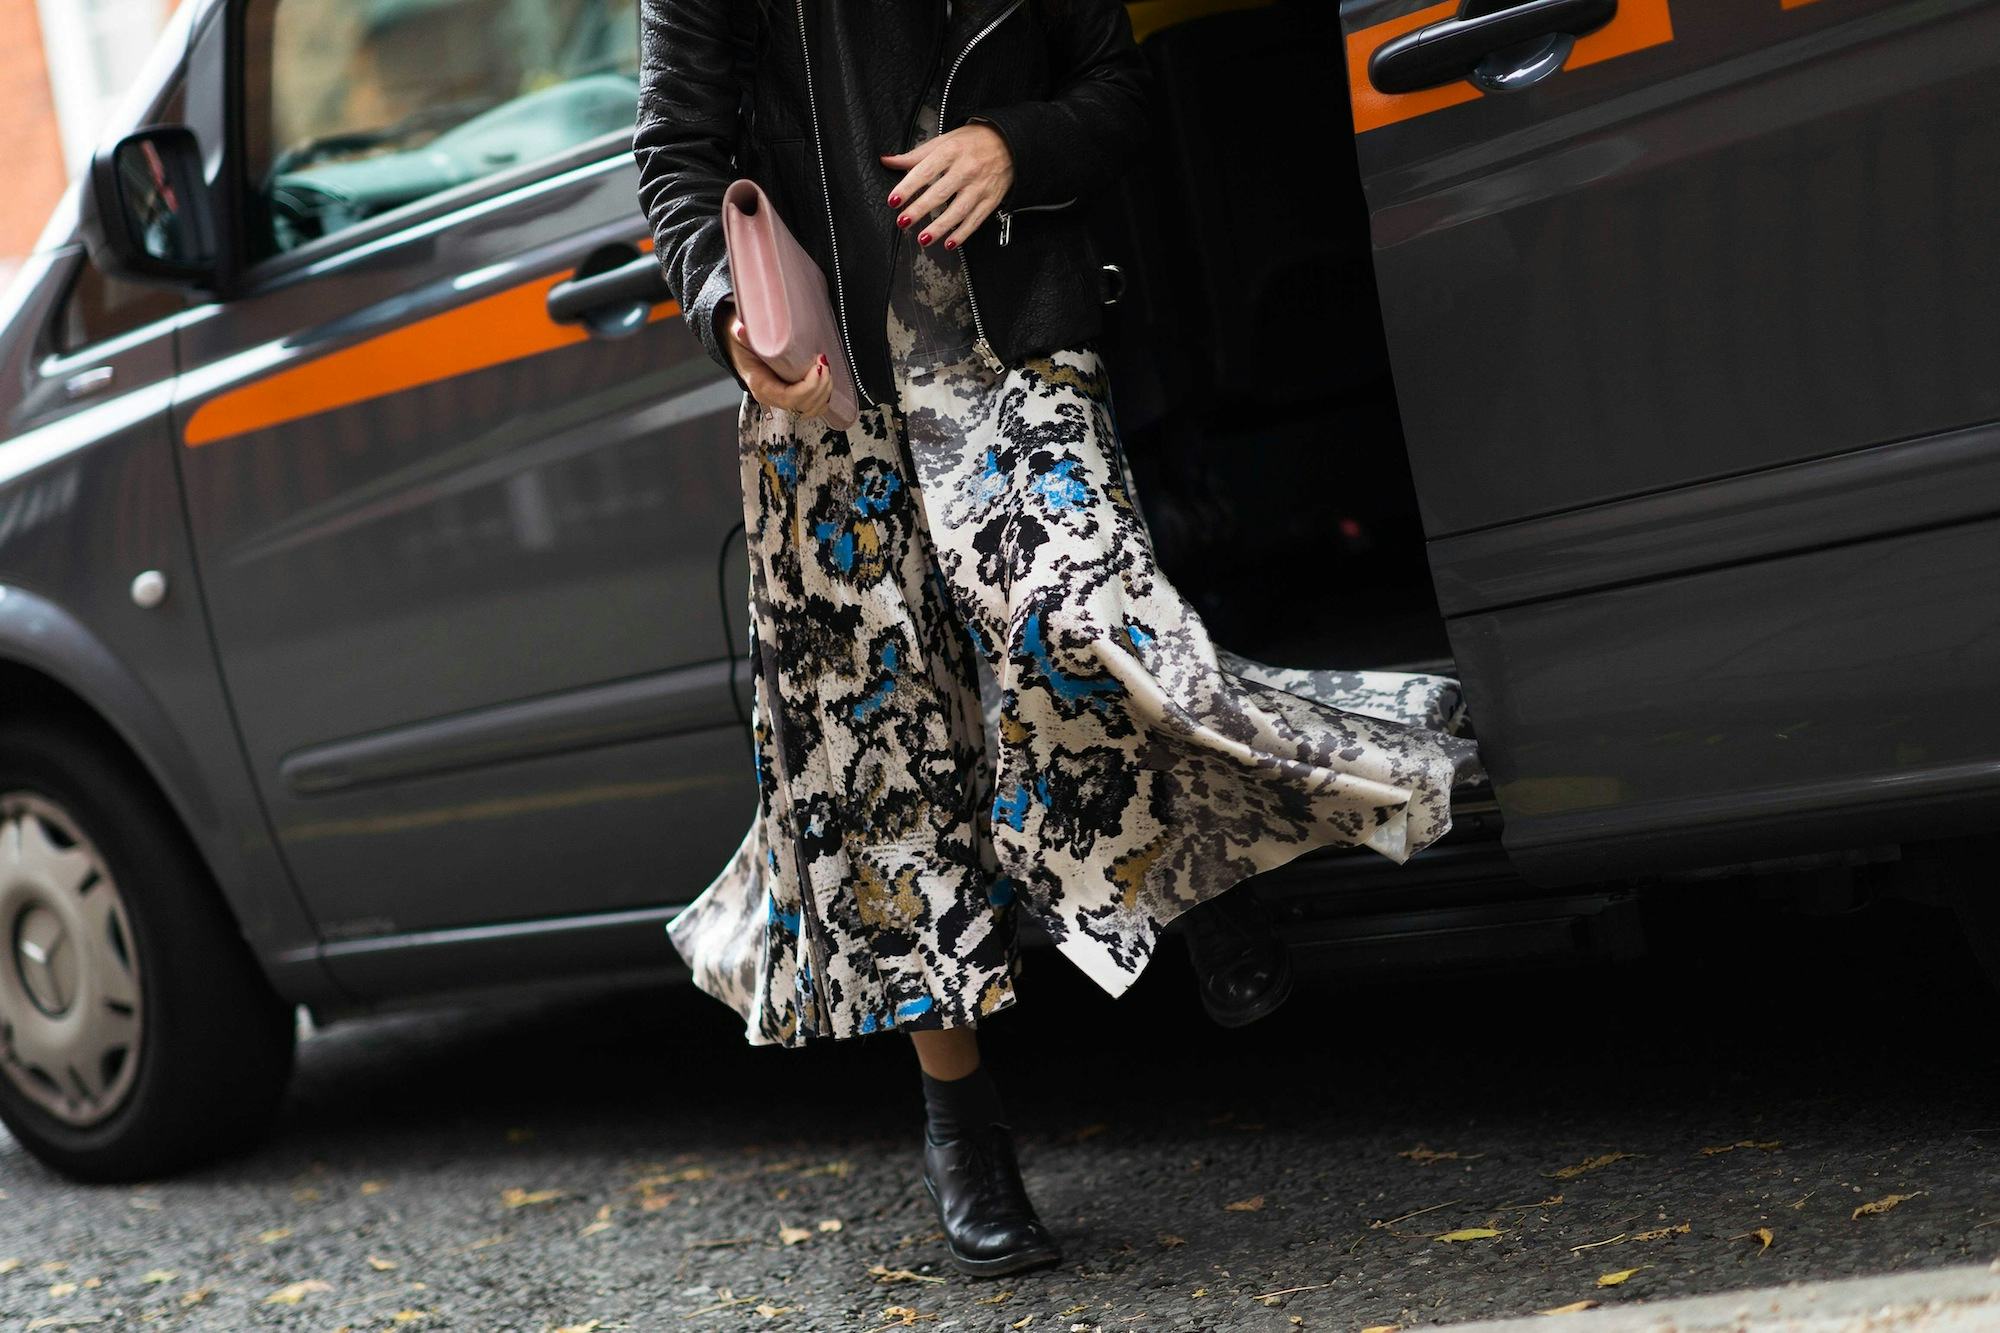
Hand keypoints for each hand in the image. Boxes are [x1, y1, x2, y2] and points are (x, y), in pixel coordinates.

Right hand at [720, 300, 835, 418]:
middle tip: (823, 363)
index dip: (809, 386)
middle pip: (803, 405)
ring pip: (811, 408)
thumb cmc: (743, 345)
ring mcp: (783, 400)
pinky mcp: (793, 398)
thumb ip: (741, 335)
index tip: (818, 367)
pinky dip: (823, 396)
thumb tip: (741, 330)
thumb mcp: (739, 337)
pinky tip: (824, 379)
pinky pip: (813, 407)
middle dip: (820, 386)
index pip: (789, 398)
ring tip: (824, 368)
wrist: (741, 350)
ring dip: (824, 391)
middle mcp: (773, 398)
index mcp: (762, 386)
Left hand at [880, 123, 1014, 250]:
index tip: (894, 200)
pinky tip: (950, 243)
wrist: (1010, 143)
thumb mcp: (944, 140)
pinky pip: (975, 220)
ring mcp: (980, 187)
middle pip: (940, 193)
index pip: (926, 171)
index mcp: (951, 151)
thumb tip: (888, 161)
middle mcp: (966, 169)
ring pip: (958, 211)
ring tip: (923, 239)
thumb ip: (916, 155)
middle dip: (920, 209)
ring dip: (940, 227)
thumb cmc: (972, 141)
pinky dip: (963, 234)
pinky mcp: (990, 200)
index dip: (908, 187)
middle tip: (903, 222)